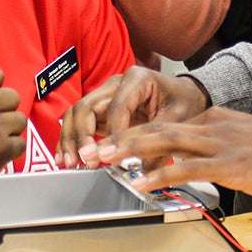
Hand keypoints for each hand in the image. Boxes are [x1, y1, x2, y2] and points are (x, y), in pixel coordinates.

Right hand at [57, 67, 209, 167]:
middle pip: (87, 106)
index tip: (111, 156)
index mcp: (136, 79)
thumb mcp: (179, 119)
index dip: (112, 133)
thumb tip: (144, 172)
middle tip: (83, 159)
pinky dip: (72, 141)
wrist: (186, 95)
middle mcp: (115, 85)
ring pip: (77, 115)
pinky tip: (65, 158)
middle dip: (81, 135)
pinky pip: (80, 124)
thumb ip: (161, 142)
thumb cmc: (184, 101)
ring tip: (69, 163)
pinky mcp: (101, 112)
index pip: (117, 107)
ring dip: (70, 139)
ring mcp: (105, 97)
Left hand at [96, 108, 251, 199]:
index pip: (163, 124)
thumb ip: (213, 147)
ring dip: (130, 152)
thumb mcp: (241, 141)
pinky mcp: (230, 165)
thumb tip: (190, 162)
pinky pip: (187, 168)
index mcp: (211, 119)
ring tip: (104, 160)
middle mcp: (210, 126)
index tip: (107, 144)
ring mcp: (219, 144)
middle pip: (156, 128)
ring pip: (165, 142)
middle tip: (90, 150)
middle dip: (119, 139)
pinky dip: (161, 175)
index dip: (132, 134)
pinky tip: (141, 183)